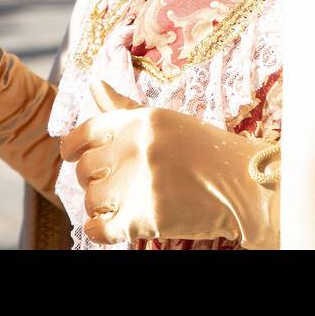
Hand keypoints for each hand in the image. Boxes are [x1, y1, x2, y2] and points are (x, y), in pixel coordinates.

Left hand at [60, 81, 278, 248]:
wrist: (243, 185)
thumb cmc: (205, 150)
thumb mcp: (165, 120)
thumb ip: (123, 107)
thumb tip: (94, 85)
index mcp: (141, 120)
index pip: (85, 131)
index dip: (71, 147)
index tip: (71, 156)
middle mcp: (137, 147)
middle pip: (85, 169)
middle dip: (91, 179)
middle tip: (109, 184)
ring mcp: (141, 183)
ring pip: (92, 200)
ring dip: (100, 205)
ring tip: (120, 204)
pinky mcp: (146, 217)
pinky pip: (101, 229)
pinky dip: (99, 230)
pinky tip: (111, 225)